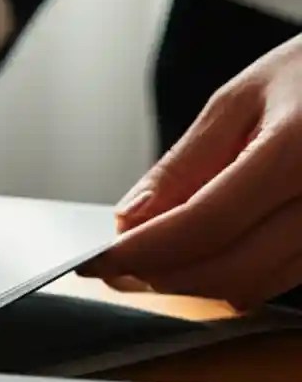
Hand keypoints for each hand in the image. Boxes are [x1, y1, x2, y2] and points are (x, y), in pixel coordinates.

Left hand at [81, 33, 301, 308]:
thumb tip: (133, 219)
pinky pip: (285, 278)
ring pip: (259, 284)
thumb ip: (185, 164)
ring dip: (195, 282)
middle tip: (118, 266)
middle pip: (233, 268)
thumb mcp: (243, 97)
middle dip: (163, 276)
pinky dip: (235, 277)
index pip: (207, 223)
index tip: (98, 260)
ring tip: (153, 258)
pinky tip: (205, 257)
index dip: (145, 250)